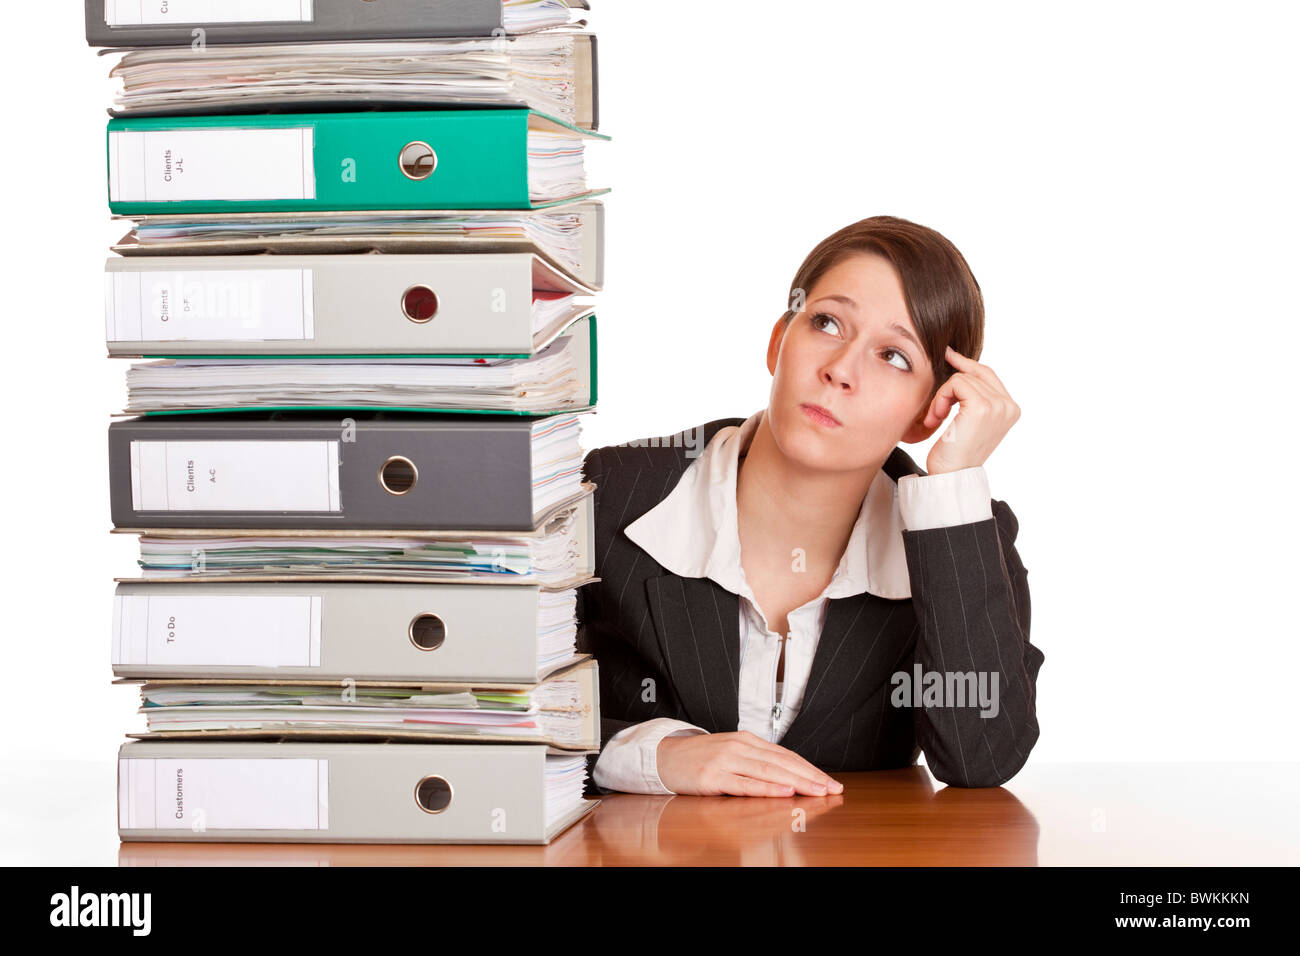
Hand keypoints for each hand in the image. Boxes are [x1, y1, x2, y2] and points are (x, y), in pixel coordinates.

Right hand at [657, 730, 844, 796]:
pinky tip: (784, 792)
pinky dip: (767, 788)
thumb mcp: (730, 754)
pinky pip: (746, 784)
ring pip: (769, 772)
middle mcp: (739, 747)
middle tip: (832, 788)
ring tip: (817, 791)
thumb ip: (755, 762)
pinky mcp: (714, 777)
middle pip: (782, 763)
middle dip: (810, 776)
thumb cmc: (698, 759)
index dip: (810, 768)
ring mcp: (726, 760)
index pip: (786, 755)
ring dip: (797, 783)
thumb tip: (788, 777)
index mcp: (746, 740)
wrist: (663, 756)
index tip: (829, 781)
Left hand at [923, 345, 1020, 475]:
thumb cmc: (954, 453)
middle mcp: (1009, 406)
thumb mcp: (969, 420)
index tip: (947, 354)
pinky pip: (955, 383)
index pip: (987, 373)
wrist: (951, 476)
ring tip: (936, 419)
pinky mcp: (982, 406)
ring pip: (961, 378)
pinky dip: (940, 399)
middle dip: (950, 387)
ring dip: (941, 398)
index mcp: (1011, 409)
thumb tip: (959, 360)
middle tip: (936, 410)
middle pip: (974, 372)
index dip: (966, 363)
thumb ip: (973, 395)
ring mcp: (998, 405)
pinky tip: (935, 419)